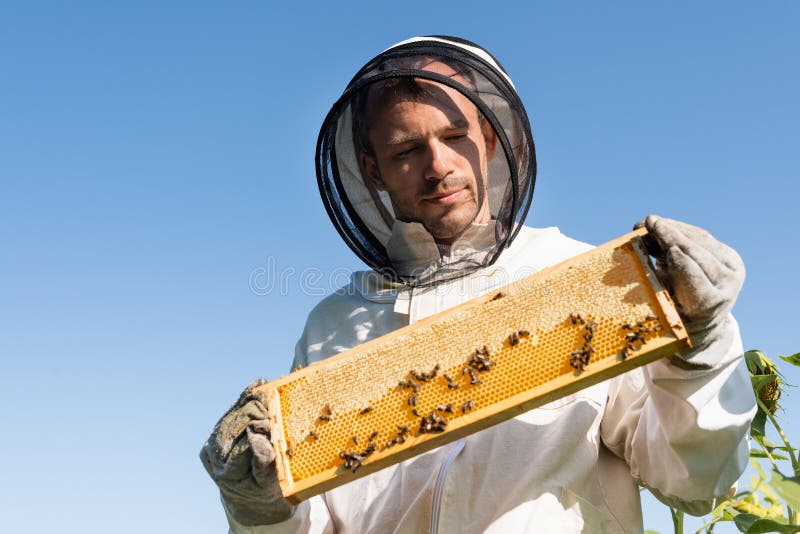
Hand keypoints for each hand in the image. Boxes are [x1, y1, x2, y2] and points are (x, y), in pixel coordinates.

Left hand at [199, 379, 293, 525]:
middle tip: (274, 405)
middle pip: (236, 423)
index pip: (244, 440)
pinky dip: (244, 398)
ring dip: (250, 401)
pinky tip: (257, 386)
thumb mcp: (269, 483)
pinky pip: (230, 412)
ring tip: (267, 392)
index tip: (276, 422)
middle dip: (257, 412)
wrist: (251, 499)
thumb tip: (256, 434)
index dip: (261, 427)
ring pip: (232, 414)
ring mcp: (212, 444)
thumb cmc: (266, 492)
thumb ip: (263, 460)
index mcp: (227, 471)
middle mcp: (215, 456)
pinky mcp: (216, 435)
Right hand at [634, 215, 744, 353]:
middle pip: (698, 254)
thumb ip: (655, 281)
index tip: (670, 251)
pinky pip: (701, 236)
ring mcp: (732, 267)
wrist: (704, 319)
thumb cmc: (675, 314)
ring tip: (650, 223)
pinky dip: (679, 229)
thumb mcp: (664, 305)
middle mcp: (727, 285)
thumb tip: (640, 253)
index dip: (683, 265)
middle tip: (650, 222)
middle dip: (672, 237)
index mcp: (709, 305)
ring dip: (672, 229)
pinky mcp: (729, 254)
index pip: (697, 281)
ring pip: (700, 240)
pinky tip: (662, 224)